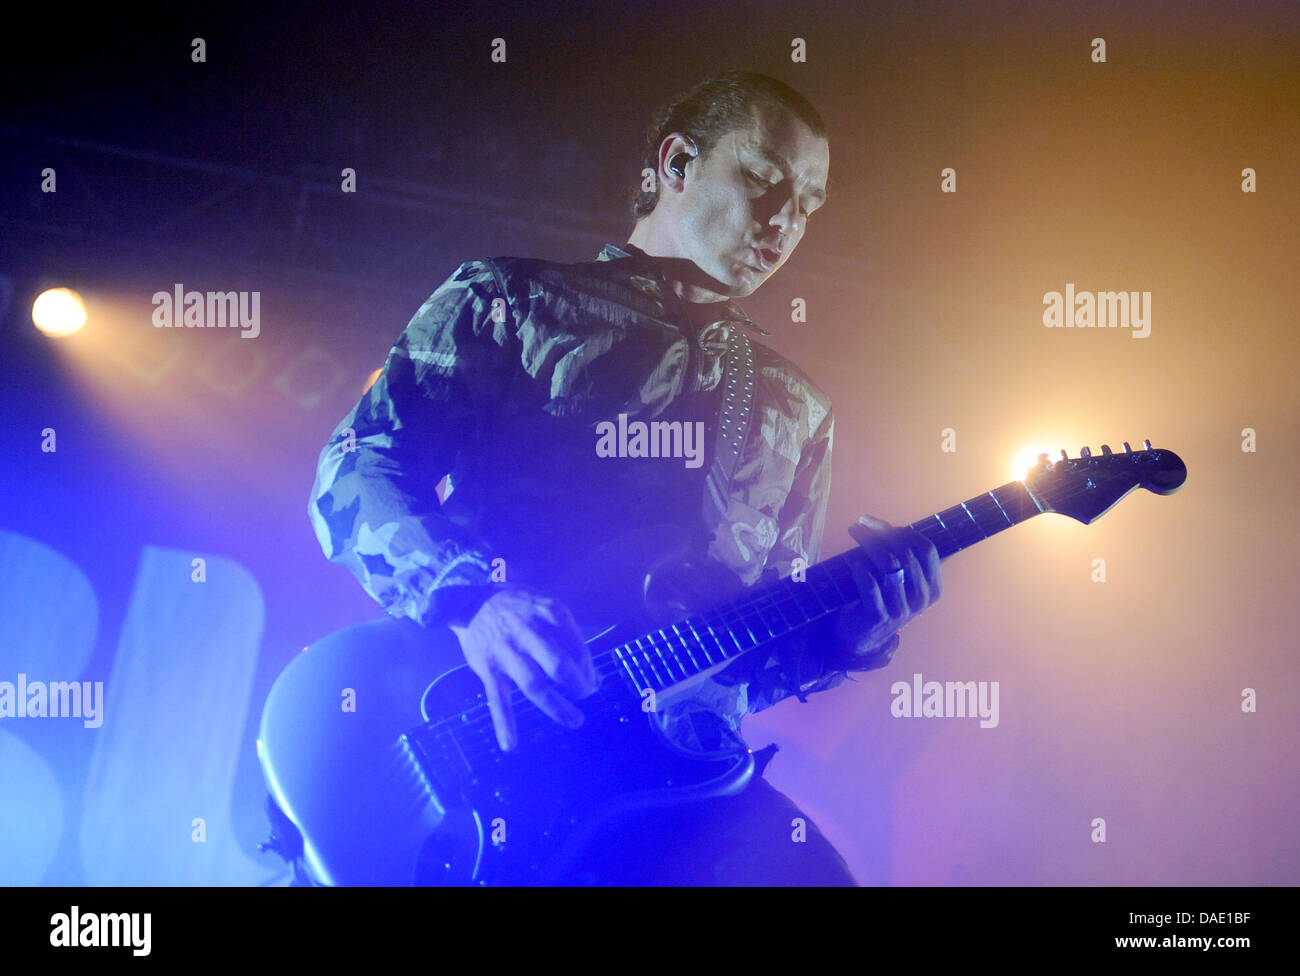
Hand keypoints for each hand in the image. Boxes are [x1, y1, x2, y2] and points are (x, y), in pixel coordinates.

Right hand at [448, 586, 599, 751]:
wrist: (468, 600)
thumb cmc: (516, 606)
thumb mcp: (545, 605)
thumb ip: (567, 636)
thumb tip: (594, 675)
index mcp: (548, 614)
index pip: (577, 646)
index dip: (589, 668)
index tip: (592, 680)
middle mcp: (529, 632)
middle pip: (558, 665)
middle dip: (578, 685)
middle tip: (586, 695)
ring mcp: (507, 652)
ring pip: (534, 684)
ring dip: (556, 706)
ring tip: (575, 720)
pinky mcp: (489, 668)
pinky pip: (497, 699)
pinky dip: (503, 722)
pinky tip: (510, 744)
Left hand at [834, 514, 941, 661]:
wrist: (863, 636)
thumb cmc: (880, 598)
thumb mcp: (897, 578)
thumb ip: (897, 554)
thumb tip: (880, 524)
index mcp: (933, 587)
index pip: (927, 549)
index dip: (903, 531)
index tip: (877, 522)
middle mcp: (922, 598)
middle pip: (908, 553)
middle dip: (882, 533)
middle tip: (860, 523)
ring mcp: (902, 609)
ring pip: (890, 565)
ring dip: (868, 543)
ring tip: (854, 532)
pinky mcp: (880, 616)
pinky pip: (871, 584)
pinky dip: (860, 569)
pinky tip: (853, 563)